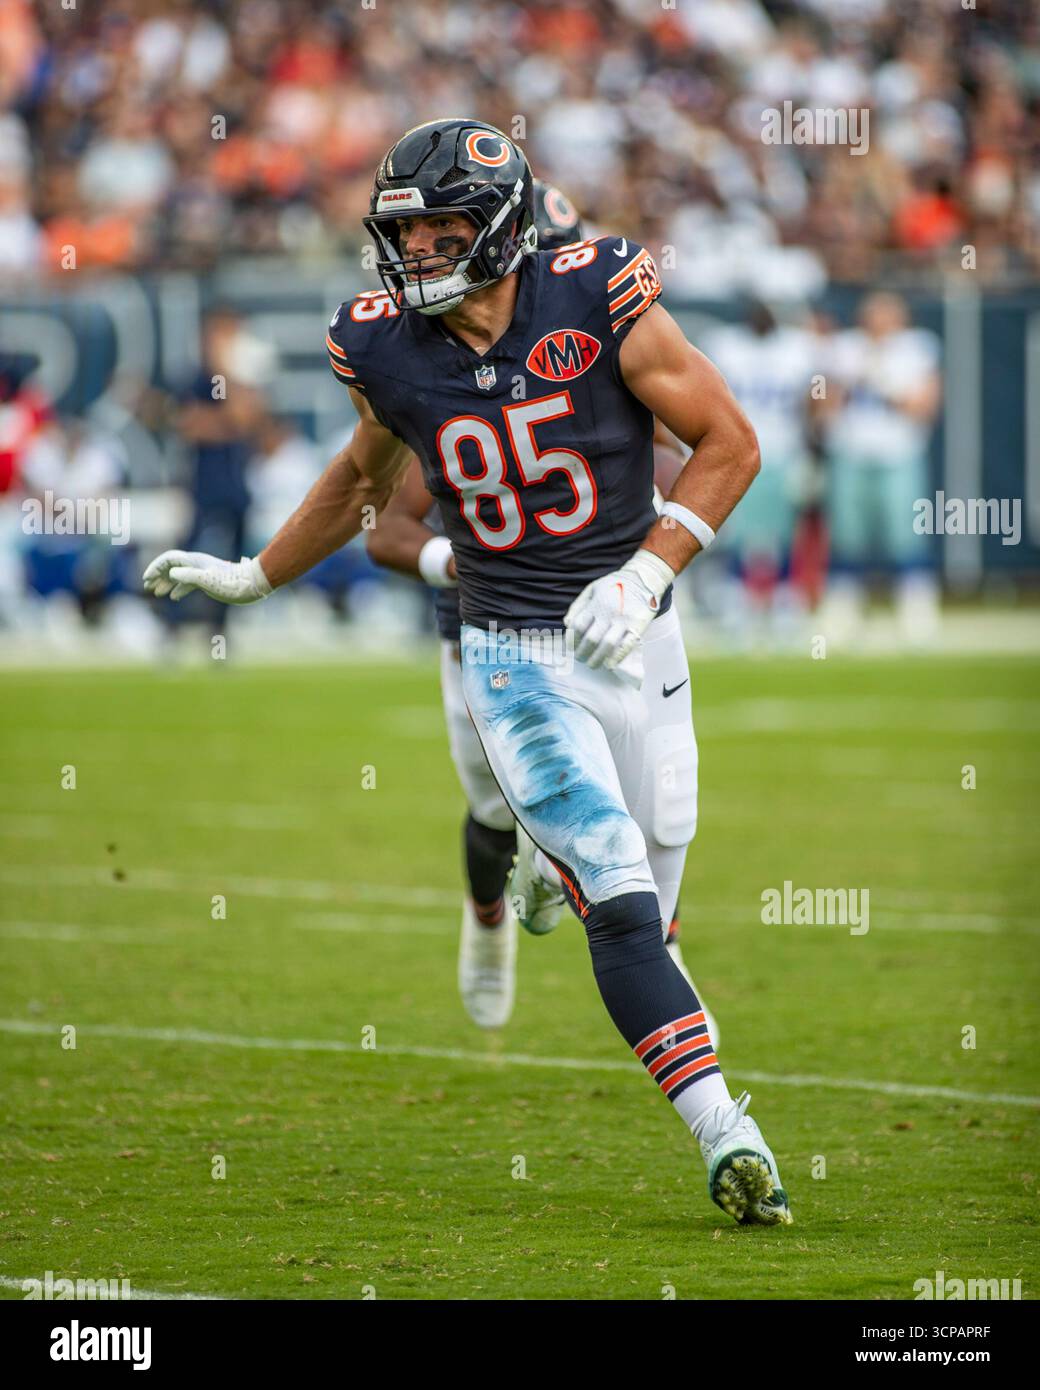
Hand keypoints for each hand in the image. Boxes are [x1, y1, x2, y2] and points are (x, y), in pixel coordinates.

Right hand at [143, 551, 271, 604]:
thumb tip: (171, 573)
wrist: (252, 585)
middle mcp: (196, 565)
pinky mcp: (209, 581)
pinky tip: (174, 597)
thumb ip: (189, 576)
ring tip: (156, 592)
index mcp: (194, 562)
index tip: (146, 579)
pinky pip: (189, 583)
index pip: (168, 560)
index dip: (155, 567)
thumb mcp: (208, 580)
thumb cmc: (232, 583)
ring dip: (166, 582)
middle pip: (171, 566)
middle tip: (146, 585)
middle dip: (158, 575)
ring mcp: (202, 573)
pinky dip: (179, 589)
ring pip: (179, 575)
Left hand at [564, 549, 674, 673]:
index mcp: (595, 603)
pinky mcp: (638, 625)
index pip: (578, 627)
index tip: (571, 647)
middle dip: (582, 653)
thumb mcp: (592, 589)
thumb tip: (567, 624)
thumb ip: (578, 606)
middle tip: (580, 659)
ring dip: (597, 659)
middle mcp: (608, 612)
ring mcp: (624, 620)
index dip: (572, 640)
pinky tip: (610, 664)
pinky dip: (617, 657)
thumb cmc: (614, 585)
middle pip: (590, 639)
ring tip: (593, 664)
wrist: (643, 578)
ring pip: (607, 645)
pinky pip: (627, 645)